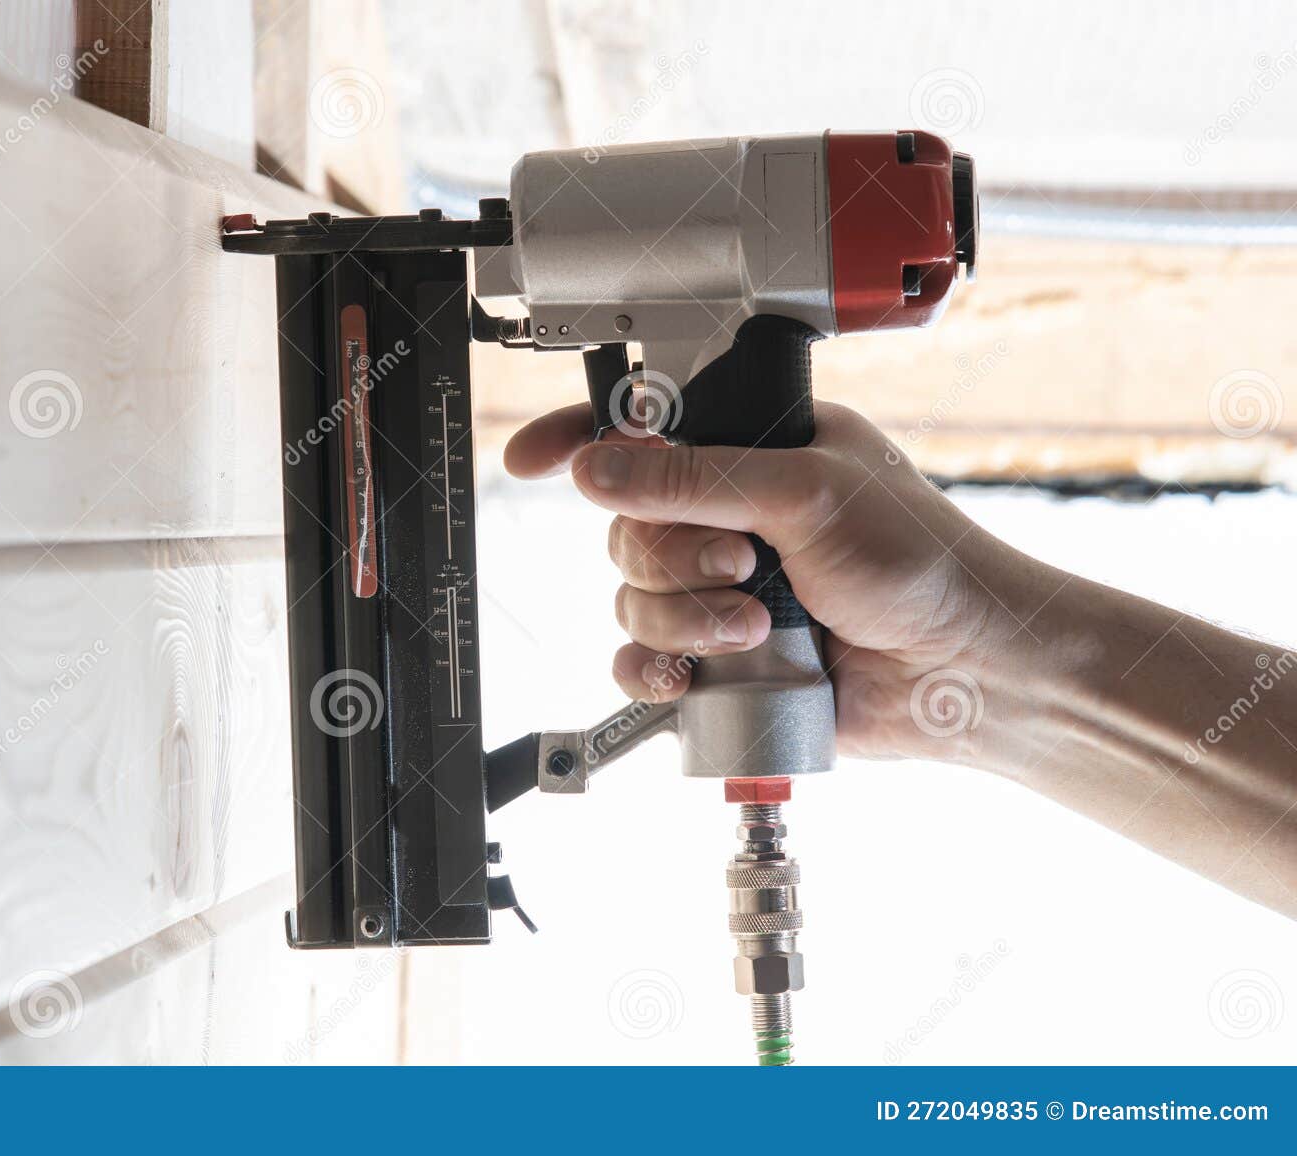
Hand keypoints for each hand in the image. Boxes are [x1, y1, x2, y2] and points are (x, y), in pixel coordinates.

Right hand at [504, 400, 1024, 760]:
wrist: (965, 671)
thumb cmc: (923, 565)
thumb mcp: (807, 494)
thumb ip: (696, 478)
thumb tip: (596, 465)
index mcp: (759, 450)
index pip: (648, 431)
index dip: (582, 439)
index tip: (533, 457)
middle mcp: (733, 516)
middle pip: (627, 525)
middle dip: (675, 555)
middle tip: (742, 563)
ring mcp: (724, 591)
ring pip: (633, 599)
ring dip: (685, 618)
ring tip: (755, 627)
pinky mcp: (721, 659)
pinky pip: (644, 662)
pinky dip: (656, 670)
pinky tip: (691, 676)